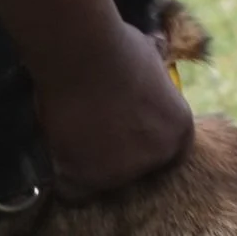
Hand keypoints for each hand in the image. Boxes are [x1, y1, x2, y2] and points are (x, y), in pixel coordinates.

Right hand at [33, 24, 193, 198]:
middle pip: (138, 171)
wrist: (83, 55)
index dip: (149, 144)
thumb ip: (155, 60)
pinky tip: (57, 160)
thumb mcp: (149, 52)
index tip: (132, 135)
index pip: (171, 153)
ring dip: (90, 165)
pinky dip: (65, 180)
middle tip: (97, 134)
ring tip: (72, 137)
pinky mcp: (86, 179)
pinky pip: (75, 193)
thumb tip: (159, 42)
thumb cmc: (118, 47)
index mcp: (179, 130)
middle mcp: (156, 157)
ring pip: (104, 181)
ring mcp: (122, 172)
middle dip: (120, 157)